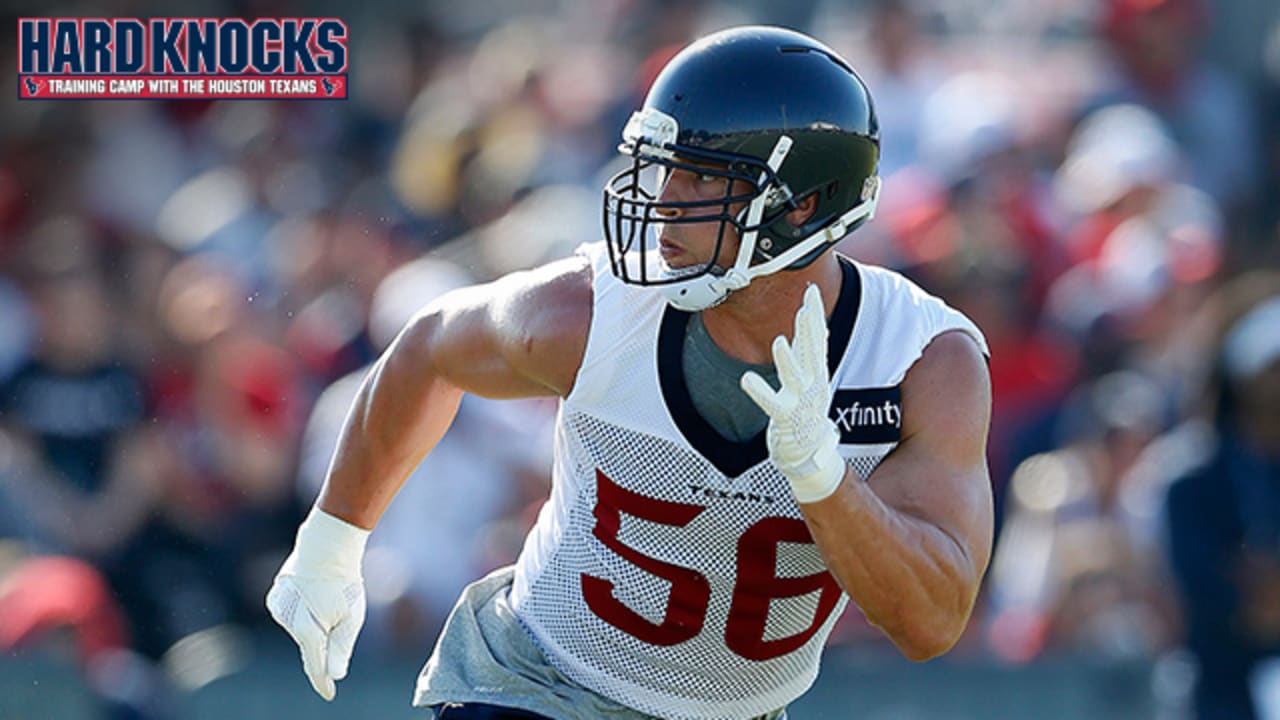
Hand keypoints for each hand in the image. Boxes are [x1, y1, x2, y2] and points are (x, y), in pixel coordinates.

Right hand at [266, 507, 369, 700]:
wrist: (326, 546)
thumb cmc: (343, 582)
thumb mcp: (351, 616)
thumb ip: (341, 647)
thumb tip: (334, 675)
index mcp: (307, 629)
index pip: (315, 665)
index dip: (322, 682)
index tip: (329, 695)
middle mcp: (287, 621)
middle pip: (310, 643)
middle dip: (324, 638)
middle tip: (338, 612)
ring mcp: (277, 608)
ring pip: (300, 627)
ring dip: (314, 622)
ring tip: (326, 597)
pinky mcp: (275, 597)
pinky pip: (292, 613)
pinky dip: (305, 611)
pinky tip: (314, 593)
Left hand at [740, 284, 845, 503]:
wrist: (809, 452)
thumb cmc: (806, 411)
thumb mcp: (811, 376)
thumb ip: (807, 349)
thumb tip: (809, 321)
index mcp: (816, 372)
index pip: (818, 338)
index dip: (816, 315)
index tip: (812, 292)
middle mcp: (812, 384)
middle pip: (812, 352)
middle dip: (809, 329)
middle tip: (806, 306)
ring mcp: (801, 401)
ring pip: (794, 377)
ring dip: (787, 360)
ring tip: (779, 342)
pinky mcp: (786, 418)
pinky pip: (771, 403)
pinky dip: (760, 392)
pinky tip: (747, 380)